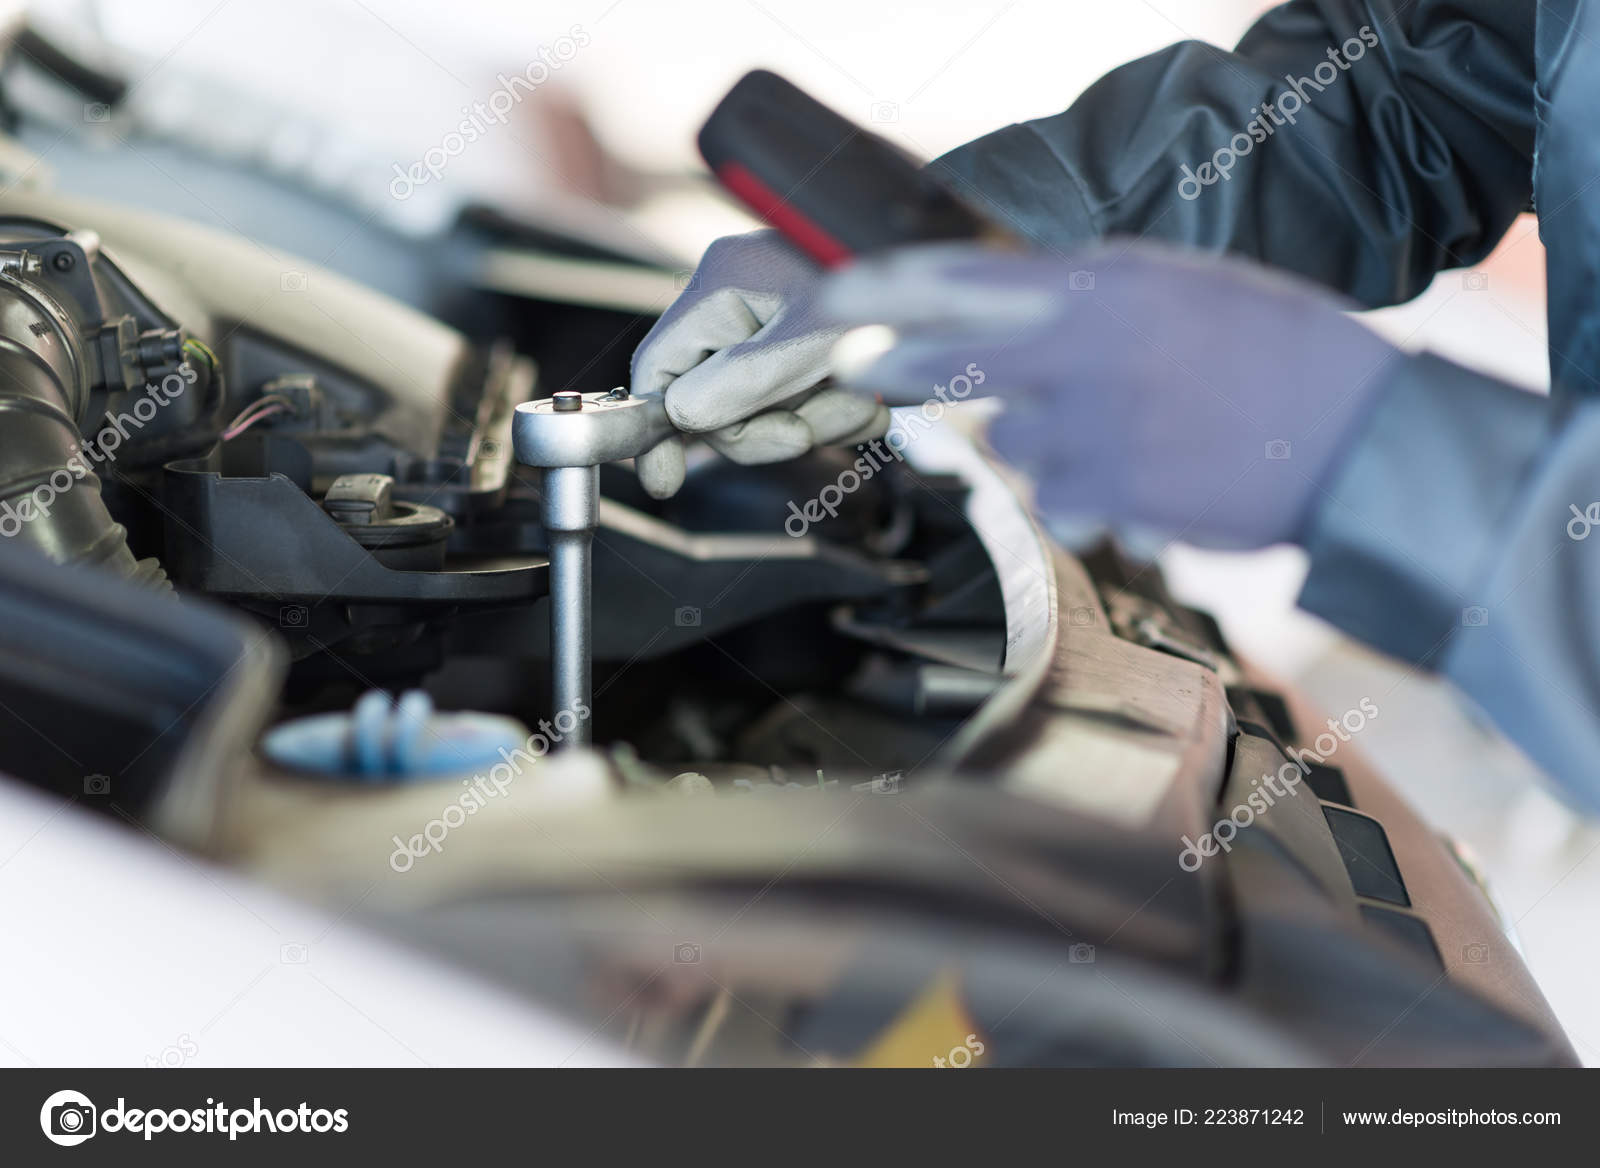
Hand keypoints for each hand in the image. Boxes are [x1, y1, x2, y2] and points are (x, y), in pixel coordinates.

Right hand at [630, 230, 889, 497]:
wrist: (969, 291)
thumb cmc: (894, 297)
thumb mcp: (812, 343)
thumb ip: (741, 383)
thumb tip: (682, 419)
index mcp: (723, 284)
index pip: (660, 366)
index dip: (658, 427)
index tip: (666, 482)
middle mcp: (741, 299)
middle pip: (714, 398)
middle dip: (766, 425)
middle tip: (809, 433)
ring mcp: (777, 323)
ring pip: (765, 407)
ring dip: (815, 421)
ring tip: (862, 404)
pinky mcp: (812, 345)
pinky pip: (802, 400)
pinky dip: (836, 412)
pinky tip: (871, 401)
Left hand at [820, 242, 1409, 547]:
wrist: (1354, 442)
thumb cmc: (1276, 350)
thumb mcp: (1179, 284)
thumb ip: (1089, 290)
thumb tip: (1010, 300)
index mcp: (1103, 288)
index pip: (960, 280)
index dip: (881, 291)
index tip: (830, 299)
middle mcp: (1083, 356)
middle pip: (950, 365)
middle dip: (904, 365)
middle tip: (867, 364)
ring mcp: (1090, 435)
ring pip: (1009, 443)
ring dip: (1041, 440)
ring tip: (1122, 428)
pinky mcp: (1106, 502)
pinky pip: (1053, 497)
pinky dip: (1082, 492)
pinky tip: (1142, 473)